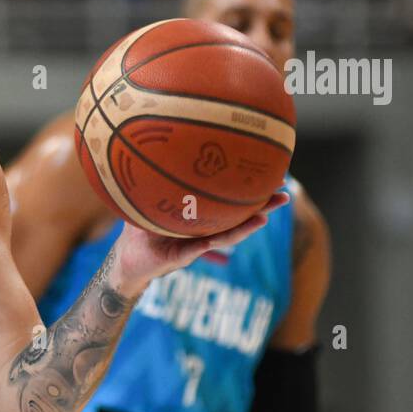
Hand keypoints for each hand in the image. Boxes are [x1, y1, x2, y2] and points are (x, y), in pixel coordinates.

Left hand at [109, 192, 290, 296]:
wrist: (127, 260)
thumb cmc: (140, 230)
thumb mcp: (149, 200)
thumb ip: (158, 183)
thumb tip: (161, 151)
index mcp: (201, 217)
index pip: (231, 203)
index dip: (251, 192)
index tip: (272, 177)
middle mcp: (204, 231)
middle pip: (238, 218)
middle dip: (262, 208)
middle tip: (284, 195)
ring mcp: (195, 245)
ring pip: (225, 237)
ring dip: (245, 228)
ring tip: (264, 217)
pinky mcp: (180, 258)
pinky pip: (195, 251)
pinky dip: (207, 248)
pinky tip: (217, 246)